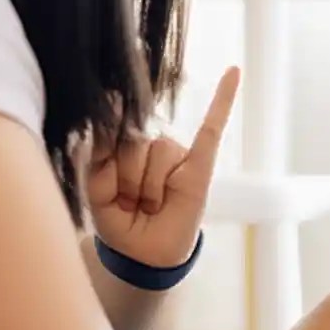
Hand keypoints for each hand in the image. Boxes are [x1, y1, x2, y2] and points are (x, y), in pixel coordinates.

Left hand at [87, 67, 239, 267]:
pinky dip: (224, 100)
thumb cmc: (121, 224)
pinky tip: (233, 73)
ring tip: (152, 206)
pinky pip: (212, 129)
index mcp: (119, 149)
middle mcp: (147, 145)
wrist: (147, 256)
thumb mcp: (96, 197)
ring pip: (159, 150)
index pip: (109, 133)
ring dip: (151, 186)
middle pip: (133, 143)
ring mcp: (175, 153)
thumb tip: (105, 119)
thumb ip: (96, 161)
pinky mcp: (200, 164)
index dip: (105, 164)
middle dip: (128, 180)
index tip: (103, 190)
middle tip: (132, 206)